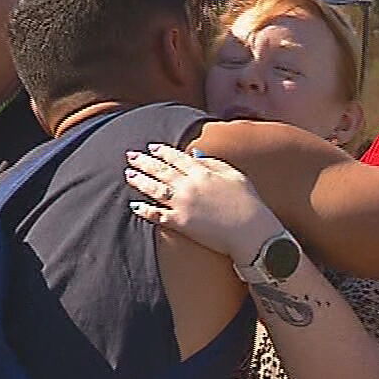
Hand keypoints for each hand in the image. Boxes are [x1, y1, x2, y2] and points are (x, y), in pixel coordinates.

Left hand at [125, 142, 282, 262]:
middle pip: (161, 170)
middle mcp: (189, 185)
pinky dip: (144, 210)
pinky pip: (157, 215)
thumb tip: (196, 154)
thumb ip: (214, 162)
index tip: (151, 147)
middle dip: (144, 161)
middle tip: (130, 156)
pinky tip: (135, 205)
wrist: (250, 232)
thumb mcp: (235, 175)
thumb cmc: (248, 203)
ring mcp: (183, 204)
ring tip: (129, 174)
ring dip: (140, 181)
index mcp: (203, 172)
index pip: (177, 157)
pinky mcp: (180, 223)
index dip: (163, 151)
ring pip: (155, 189)